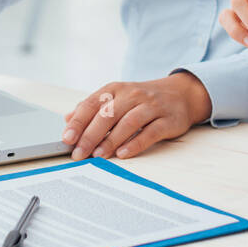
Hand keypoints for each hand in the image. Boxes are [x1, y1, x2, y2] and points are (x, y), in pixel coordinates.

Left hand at [60, 74, 211, 160]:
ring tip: (98, 156)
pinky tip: (123, 154)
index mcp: (116, 90)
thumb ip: (93, 108)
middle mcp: (133, 95)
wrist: (180, 94)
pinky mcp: (168, 120)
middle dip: (90, 135)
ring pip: (128, 122)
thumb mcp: (117, 98)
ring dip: (111, 140)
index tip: (67, 139)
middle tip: (79, 154)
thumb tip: (67, 119)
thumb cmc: (142, 100)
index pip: (92, 104)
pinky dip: (136, 144)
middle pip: (107, 114)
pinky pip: (151, 132)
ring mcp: (151, 107)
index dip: (78, 122)